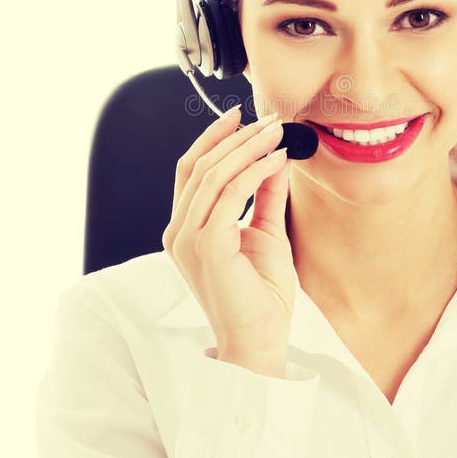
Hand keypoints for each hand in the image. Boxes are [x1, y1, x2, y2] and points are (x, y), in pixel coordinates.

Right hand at [162, 107, 293, 376]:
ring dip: (247, 148)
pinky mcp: (207, 246)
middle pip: (199, 167)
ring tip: (277, 133)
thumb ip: (264, 195)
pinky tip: (277, 160)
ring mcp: (188, 239)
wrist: (261, 341)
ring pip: (212, 175)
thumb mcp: (265, 233)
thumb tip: (275, 156)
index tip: (241, 116)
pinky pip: (230, 194)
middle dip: (236, 137)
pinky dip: (255, 171)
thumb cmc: (262, 295)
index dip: (213, 139)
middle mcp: (179, 232)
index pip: (191, 171)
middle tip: (270, 120)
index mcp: (185, 229)